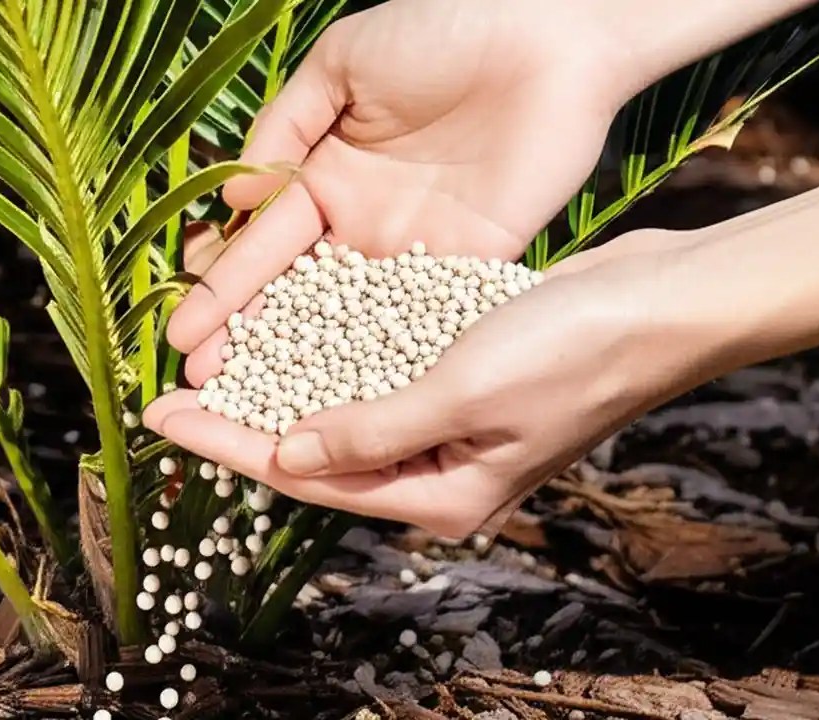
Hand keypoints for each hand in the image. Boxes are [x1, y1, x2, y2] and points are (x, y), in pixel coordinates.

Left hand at [146, 229, 709, 539]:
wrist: (659, 304)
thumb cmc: (574, 352)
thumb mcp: (462, 394)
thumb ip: (371, 431)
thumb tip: (287, 453)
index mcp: (437, 496)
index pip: (305, 476)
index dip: (227, 445)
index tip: (159, 418)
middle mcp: (438, 470)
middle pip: (315, 448)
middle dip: (245, 418)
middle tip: (171, 391)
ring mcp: (450, 427)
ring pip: (343, 410)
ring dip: (284, 384)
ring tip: (221, 359)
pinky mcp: (460, 380)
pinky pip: (378, 375)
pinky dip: (335, 355)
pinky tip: (293, 331)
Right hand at [166, 0, 637, 360]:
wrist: (550, 37)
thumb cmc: (443, 29)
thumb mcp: (342, 63)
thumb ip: (285, 127)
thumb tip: (240, 198)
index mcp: (324, 173)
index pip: (263, 241)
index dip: (223, 288)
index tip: (182, 331)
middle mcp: (360, 221)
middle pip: (293, 292)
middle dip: (246, 336)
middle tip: (201, 382)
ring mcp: (411, 250)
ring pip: (344, 317)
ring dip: (300, 360)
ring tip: (254, 403)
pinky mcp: (467, 267)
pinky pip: (416, 319)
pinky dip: (380, 356)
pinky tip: (341, 397)